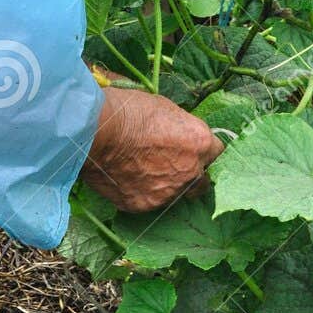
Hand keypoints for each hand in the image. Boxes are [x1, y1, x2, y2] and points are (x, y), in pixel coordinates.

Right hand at [81, 83, 224, 212]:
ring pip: (174, 194)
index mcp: (200, 142)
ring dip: (166, 184)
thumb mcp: (164, 107)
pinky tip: (126, 177)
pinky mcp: (143, 204)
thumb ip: (179, 126)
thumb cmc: (128, 109)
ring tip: (142, 169)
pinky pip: (148, 200)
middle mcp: (190, 172)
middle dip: (193, 175)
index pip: (217, 152)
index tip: (193, 148)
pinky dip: (141, 191)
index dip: (204, 150)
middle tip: (174, 165)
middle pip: (203, 181)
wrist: (95, 131)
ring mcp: (167, 192)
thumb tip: (179, 131)